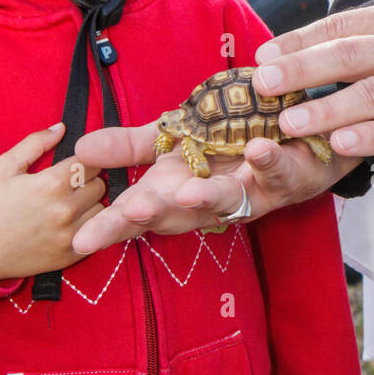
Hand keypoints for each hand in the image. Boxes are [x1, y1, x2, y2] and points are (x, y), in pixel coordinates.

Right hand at [0, 124, 105, 283]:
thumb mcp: (5, 167)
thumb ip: (35, 143)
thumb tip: (62, 128)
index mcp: (51, 184)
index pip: (92, 161)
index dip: (85, 159)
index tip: (75, 163)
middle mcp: (66, 209)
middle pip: (100, 184)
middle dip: (89, 180)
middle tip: (72, 183)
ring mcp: (71, 234)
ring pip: (101, 208)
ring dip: (91, 203)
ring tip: (72, 202)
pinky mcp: (71, 254)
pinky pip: (95, 232)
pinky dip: (89, 225)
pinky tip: (71, 221)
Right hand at [69, 122, 358, 255]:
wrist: (293, 134)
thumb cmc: (226, 142)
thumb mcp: (172, 139)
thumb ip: (130, 147)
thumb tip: (80, 147)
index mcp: (175, 190)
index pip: (138, 213)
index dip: (112, 227)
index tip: (80, 240)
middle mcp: (208, 199)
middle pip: (179, 213)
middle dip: (156, 214)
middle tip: (132, 210)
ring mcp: (248, 190)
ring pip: (226, 200)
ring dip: (207, 198)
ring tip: (189, 192)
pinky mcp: (285, 174)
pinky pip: (276, 170)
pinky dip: (266, 161)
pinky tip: (256, 149)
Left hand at [252, 0, 373, 156]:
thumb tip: (323, 42)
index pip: (340, 26)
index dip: (298, 41)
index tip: (263, 55)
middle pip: (348, 54)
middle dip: (300, 69)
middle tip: (262, 83)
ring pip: (372, 93)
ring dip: (327, 109)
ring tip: (290, 123)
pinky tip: (345, 145)